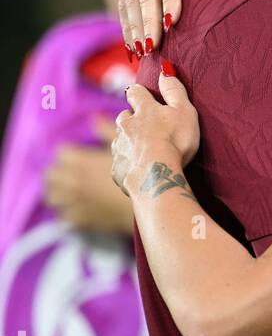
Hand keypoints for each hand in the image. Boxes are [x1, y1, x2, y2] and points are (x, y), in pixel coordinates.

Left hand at [43, 116, 133, 233]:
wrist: (155, 198)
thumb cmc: (144, 168)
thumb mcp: (127, 144)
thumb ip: (106, 131)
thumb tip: (95, 117)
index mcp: (81, 161)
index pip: (62, 154)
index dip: (71, 154)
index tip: (81, 158)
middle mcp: (73, 181)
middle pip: (51, 175)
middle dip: (60, 174)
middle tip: (72, 176)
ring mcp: (76, 201)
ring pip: (53, 197)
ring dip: (59, 193)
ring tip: (70, 194)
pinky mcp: (84, 218)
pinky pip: (66, 216)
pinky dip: (70, 212)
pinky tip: (81, 209)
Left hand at [111, 73, 200, 195]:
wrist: (156, 175)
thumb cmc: (175, 141)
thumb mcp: (185, 111)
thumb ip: (175, 91)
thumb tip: (165, 70)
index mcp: (143, 110)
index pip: (135, 93)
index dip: (139, 93)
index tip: (142, 94)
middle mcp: (126, 126)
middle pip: (124, 117)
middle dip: (132, 120)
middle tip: (146, 127)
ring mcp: (119, 147)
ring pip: (120, 139)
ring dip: (129, 141)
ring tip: (144, 150)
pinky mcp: (117, 168)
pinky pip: (121, 163)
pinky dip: (128, 162)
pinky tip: (139, 169)